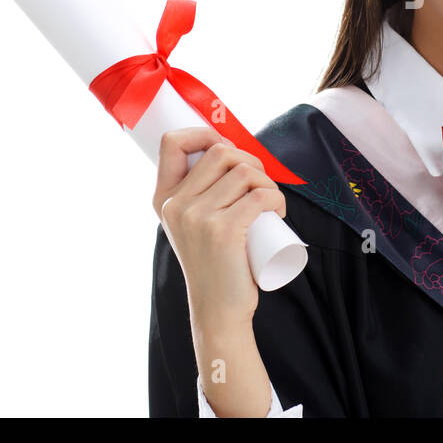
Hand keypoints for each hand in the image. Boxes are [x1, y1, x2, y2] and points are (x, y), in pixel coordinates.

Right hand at [153, 127, 286, 329]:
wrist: (217, 309)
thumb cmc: (214, 262)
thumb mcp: (191, 225)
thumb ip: (195, 196)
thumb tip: (226, 152)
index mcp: (164, 198)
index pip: (172, 142)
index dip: (203, 133)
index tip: (227, 150)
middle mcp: (176, 205)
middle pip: (220, 152)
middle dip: (249, 161)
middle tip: (260, 186)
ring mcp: (198, 217)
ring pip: (244, 172)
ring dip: (267, 182)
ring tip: (270, 203)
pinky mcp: (224, 231)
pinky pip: (260, 195)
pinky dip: (277, 198)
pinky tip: (277, 212)